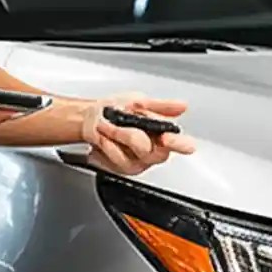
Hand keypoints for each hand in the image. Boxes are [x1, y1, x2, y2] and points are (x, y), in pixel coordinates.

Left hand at [80, 93, 196, 175]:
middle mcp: (153, 152)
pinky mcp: (123, 170)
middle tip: (119, 121)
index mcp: (163, 134)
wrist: (89, 119)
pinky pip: (117, 163)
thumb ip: (160, 106)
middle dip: (133, 136)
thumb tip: (182, 105)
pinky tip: (103, 138)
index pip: (182, 144)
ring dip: (115, 138)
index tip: (167, 137)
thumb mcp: (137, 101)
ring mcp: (138, 163)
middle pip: (155, 154)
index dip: (179, 144)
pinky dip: (107, 147)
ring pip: (133, 159)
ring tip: (104, 125)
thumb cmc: (114, 111)